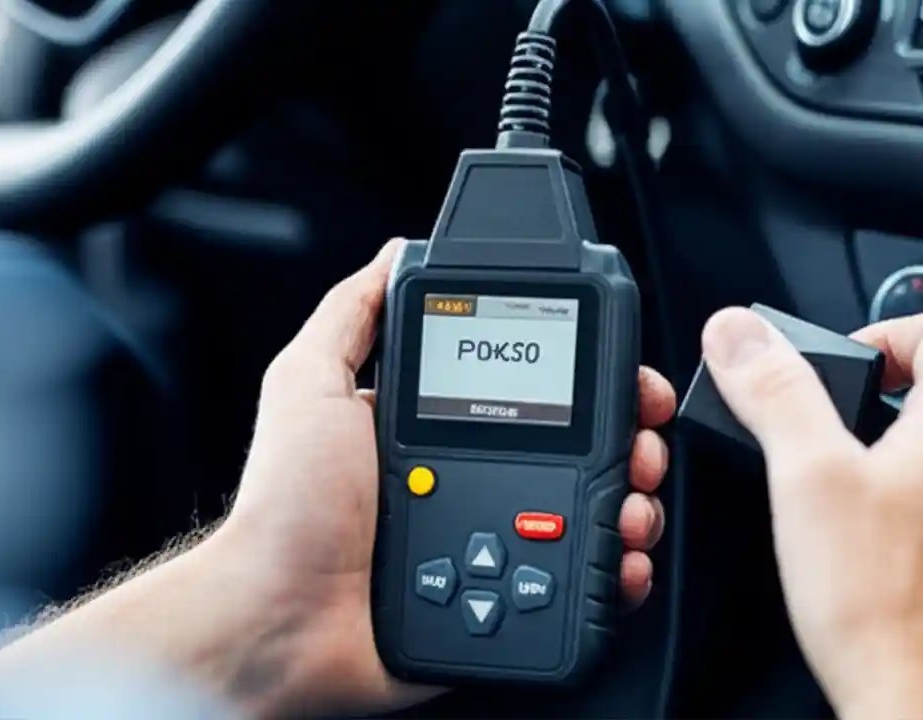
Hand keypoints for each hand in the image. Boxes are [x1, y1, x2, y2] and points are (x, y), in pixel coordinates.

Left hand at [213, 239, 674, 715]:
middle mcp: (475, 482)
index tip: (624, 380)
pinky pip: (580, 584)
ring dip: (633, 503)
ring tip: (631, 506)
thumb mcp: (307, 384)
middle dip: (630, 441)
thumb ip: (351, 316)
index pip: (535, 390)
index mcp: (440, 430)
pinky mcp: (509, 601)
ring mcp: (495, 543)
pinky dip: (617, 570)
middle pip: (582, 450)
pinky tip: (621, 559)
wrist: (282, 622)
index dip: (588, 380)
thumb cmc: (286, 508)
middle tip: (640, 447)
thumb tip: (396, 255)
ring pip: (593, 515)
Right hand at [701, 309, 922, 719]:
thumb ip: (774, 394)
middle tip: (829, 432)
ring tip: (841, 496)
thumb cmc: (885, 612)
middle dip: (886, 398)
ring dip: (901, 457)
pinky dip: (918, 516)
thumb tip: (739, 330)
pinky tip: (871, 559)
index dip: (893, 328)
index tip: (846, 365)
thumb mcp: (805, 481)